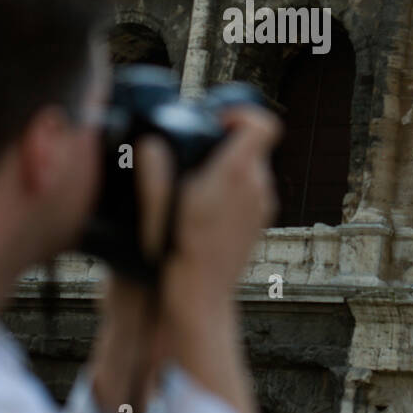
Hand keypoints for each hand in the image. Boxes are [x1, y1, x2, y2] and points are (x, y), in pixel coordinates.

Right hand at [162, 105, 280, 318]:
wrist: (200, 300)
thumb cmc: (179, 256)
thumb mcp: (158, 211)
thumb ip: (154, 174)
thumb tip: (150, 144)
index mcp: (235, 174)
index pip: (262, 123)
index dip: (239, 112)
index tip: (213, 119)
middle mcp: (257, 186)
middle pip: (253, 143)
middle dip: (225, 138)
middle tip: (195, 146)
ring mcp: (262, 205)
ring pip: (251, 166)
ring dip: (227, 163)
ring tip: (194, 177)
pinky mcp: (259, 221)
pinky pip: (250, 189)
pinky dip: (232, 185)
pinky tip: (202, 203)